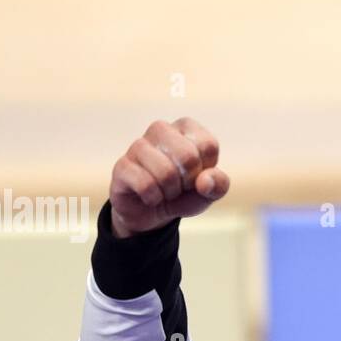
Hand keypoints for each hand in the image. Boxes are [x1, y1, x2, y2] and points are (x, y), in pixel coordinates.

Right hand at [108, 117, 229, 236]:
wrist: (152, 212)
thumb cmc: (183, 194)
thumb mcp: (209, 192)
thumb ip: (218, 184)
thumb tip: (205, 181)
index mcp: (187, 128)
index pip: (208, 146)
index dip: (206, 171)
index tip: (197, 176)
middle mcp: (162, 129)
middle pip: (187, 156)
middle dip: (187, 182)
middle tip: (180, 186)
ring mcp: (138, 145)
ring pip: (166, 172)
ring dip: (170, 192)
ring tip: (164, 191)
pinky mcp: (122, 165)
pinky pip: (145, 185)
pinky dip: (153, 198)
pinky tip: (150, 196)